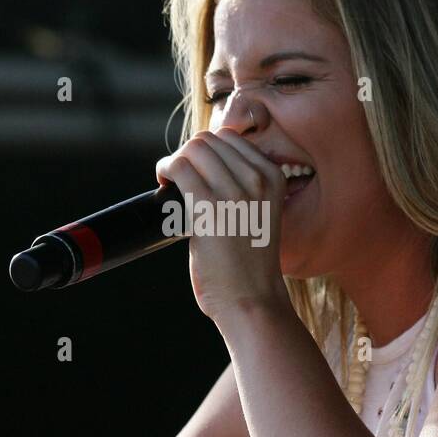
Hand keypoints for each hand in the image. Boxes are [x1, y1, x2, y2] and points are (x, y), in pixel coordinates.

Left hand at [154, 128, 291, 324]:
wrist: (251, 299)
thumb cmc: (249, 263)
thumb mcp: (260, 212)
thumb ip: (243, 185)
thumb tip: (202, 161)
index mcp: (273, 177)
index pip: (230, 137)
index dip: (206, 149)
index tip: (196, 169)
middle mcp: (258, 179)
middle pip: (208, 139)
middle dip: (188, 154)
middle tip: (179, 178)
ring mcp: (235, 192)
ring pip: (193, 148)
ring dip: (175, 161)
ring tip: (170, 181)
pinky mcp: (209, 208)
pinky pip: (179, 167)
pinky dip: (165, 169)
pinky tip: (163, 184)